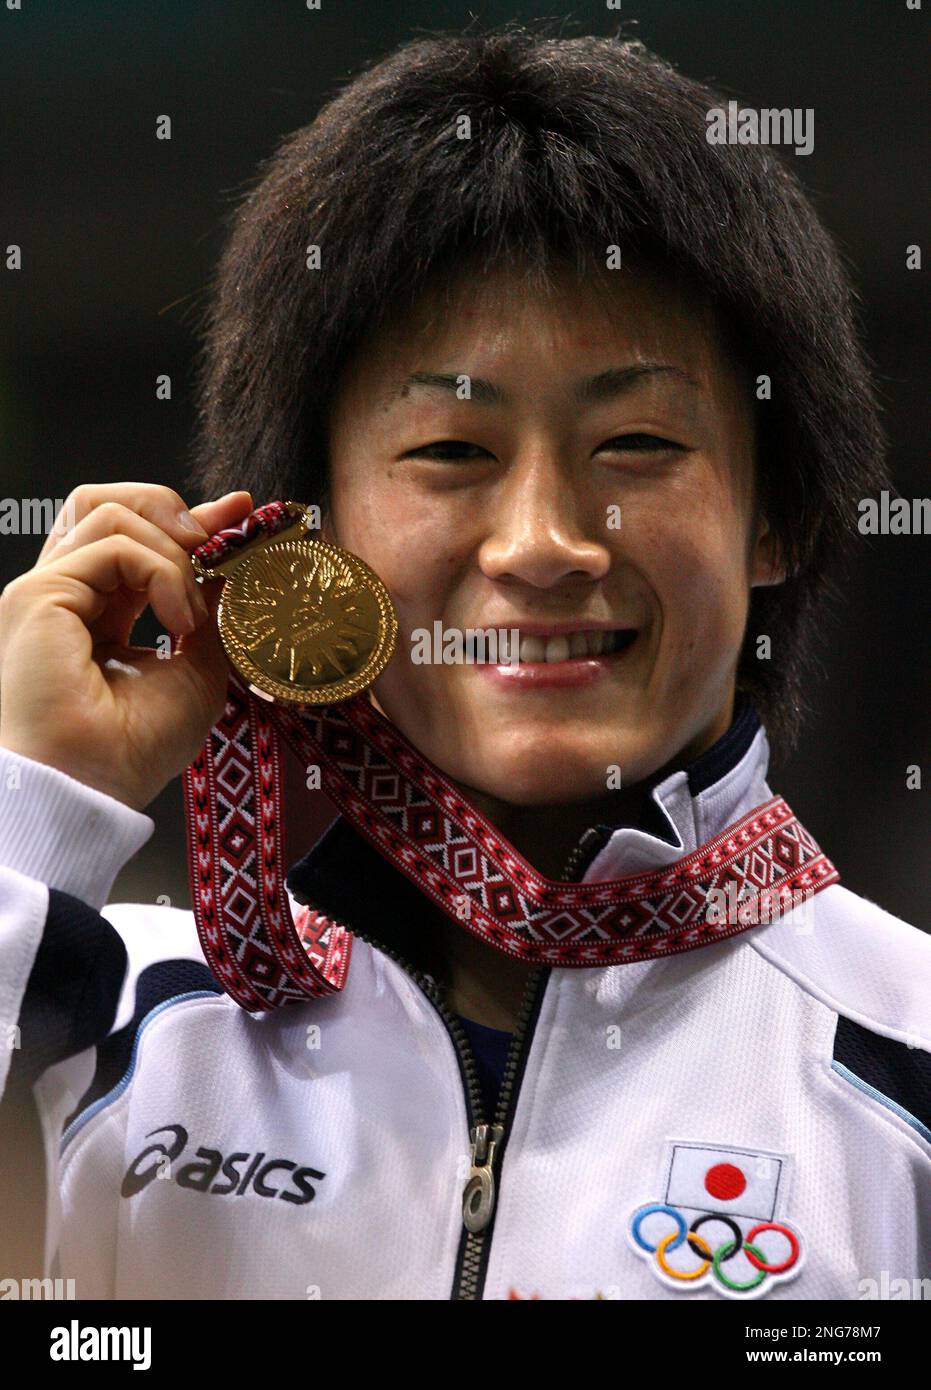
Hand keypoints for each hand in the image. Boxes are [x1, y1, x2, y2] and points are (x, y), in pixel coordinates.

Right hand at [0, 483, 253, 809]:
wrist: (93, 788)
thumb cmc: (133, 749)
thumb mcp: (197, 669)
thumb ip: (207, 610)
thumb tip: (227, 561)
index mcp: (97, 615)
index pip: (135, 541)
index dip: (188, 520)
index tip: (239, 513)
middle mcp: (67, 596)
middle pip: (106, 503)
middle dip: (170, 507)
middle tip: (214, 540)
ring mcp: (48, 591)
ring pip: (109, 510)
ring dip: (172, 552)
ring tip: (190, 613)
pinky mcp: (39, 593)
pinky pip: (113, 543)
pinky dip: (160, 570)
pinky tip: (177, 618)